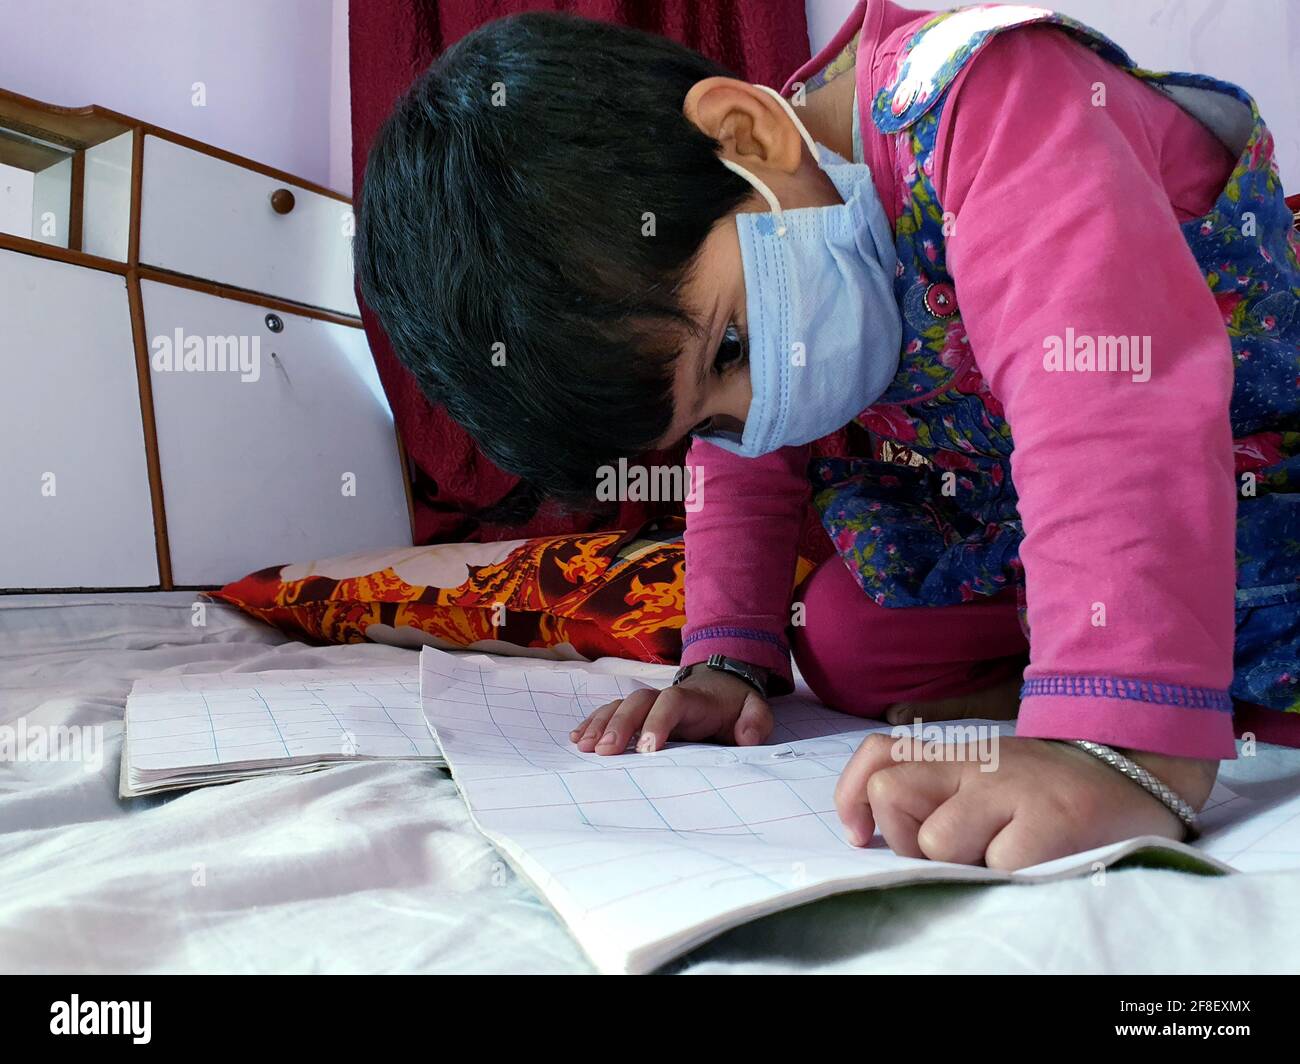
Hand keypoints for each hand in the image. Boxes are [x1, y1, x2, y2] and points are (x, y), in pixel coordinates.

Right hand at [569, 668, 772, 754]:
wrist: (722, 687)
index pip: (672, 703)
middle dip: (620, 724)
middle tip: (604, 751)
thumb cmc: (735, 707)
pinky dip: (593, 723)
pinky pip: (611, 712)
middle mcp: (666, 697)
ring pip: (620, 706)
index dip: (657, 722)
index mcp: (695, 700)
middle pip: (638, 703)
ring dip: (600, 724)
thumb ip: (756, 722)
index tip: (646, 749)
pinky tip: (578, 738)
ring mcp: (649, 704)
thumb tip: (745, 737)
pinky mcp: (638, 713)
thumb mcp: (756, 711)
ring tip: (584, 746)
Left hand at [834, 733, 1217, 869]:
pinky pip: (994, 869)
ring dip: (964, 865)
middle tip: (958, 851)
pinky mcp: (1047, 823)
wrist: (1140, 774)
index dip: (853, 797)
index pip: (879, 756)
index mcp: (958, 755)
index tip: (861, 835)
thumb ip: (937, 792)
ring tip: (1007, 856)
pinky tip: (1039, 865)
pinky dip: (1009, 881)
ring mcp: (1009, 790)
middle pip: (890, 795)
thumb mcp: (987, 778)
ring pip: (935, 842)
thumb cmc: (1051, 794)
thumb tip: (875, 836)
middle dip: (908, 840)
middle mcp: (975, 764)